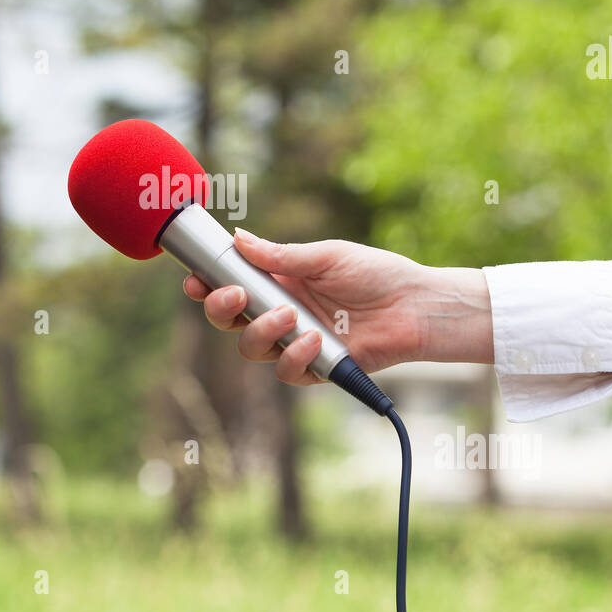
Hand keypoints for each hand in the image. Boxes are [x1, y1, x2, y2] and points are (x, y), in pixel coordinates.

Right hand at [183, 229, 494, 384]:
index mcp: (278, 281)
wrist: (416, 306)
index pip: (231, 286)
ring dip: (262, 332)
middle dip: (221, 309)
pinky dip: (294, 356)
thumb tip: (238, 238)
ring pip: (252, 349)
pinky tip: (315, 340)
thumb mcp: (326, 256)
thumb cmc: (377, 274)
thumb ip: (280, 255)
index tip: (195, 280)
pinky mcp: (315, 368)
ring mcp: (295, 342)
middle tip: (237, 296)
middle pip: (229, 320)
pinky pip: (286, 372)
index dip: (207, 285)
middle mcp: (280, 313)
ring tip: (291, 315)